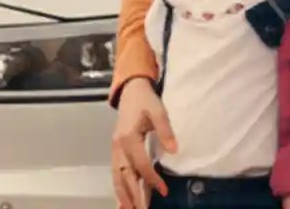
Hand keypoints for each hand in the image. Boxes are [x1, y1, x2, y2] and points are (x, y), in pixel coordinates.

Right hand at [111, 78, 177, 208]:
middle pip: (125, 176)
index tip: (164, 191)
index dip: (152, 179)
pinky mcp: (116, 150)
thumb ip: (165, 131)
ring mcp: (115, 149)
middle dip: (133, 195)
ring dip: (122, 195)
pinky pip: (116, 172)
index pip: (141, 164)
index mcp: (128, 138)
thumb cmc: (145, 100)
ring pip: (117, 177)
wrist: (131, 90)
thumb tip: (174, 150)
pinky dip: (119, 187)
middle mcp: (118, 146)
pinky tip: (122, 199)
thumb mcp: (158, 111)